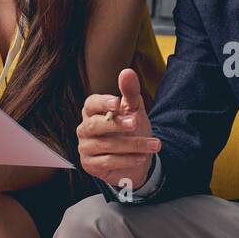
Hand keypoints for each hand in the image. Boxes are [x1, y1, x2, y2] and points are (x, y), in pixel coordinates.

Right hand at [76, 68, 160, 191]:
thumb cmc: (131, 129)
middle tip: (136, 123)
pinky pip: (107, 162)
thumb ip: (130, 92)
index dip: (103, 103)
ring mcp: (85, 147)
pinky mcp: (90, 165)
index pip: (91, 104)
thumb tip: (127, 72)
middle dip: (116, 125)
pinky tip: (141, 158)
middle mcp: (85, 128)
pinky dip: (127, 160)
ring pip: (105, 145)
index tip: (117, 103)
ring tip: (153, 145)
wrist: (136, 158)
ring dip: (132, 145)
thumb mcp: (134, 110)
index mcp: (92, 111)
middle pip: (94, 125)